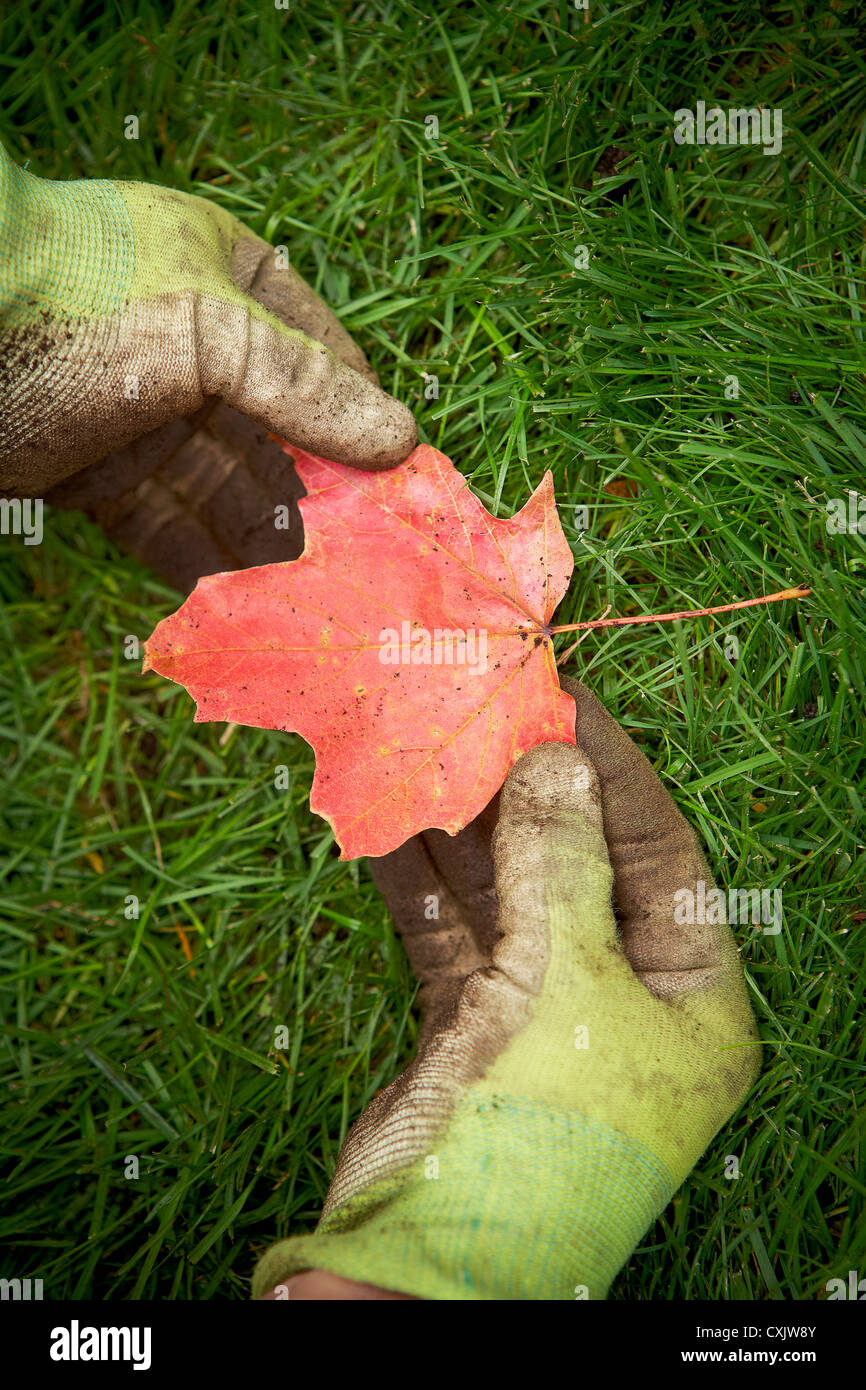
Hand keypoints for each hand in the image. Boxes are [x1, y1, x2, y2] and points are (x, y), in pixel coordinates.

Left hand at [0, 144, 415, 573]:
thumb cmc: (81, 302)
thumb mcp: (209, 331)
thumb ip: (304, 386)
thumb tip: (401, 440)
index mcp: (227, 280)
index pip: (320, 358)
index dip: (360, 422)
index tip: (400, 490)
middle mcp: (189, 346)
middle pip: (272, 436)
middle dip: (314, 500)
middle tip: (360, 568)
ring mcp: (140, 411)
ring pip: (219, 487)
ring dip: (261, 543)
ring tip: (309, 602)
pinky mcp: (92, 470)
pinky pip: (161, 521)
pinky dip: (197, 560)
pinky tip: (237, 604)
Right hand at [253, 677, 760, 1299]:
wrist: (419, 1264)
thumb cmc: (532, 1133)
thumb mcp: (564, 981)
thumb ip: (558, 860)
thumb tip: (556, 759)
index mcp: (691, 999)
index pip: (664, 856)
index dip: (616, 774)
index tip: (568, 700)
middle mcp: (626, 1000)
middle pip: (579, 866)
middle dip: (528, 794)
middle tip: (483, 712)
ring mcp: (545, 1013)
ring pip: (507, 894)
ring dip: (464, 828)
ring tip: (427, 751)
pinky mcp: (471, 1025)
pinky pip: (452, 933)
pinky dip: (419, 883)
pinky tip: (385, 827)